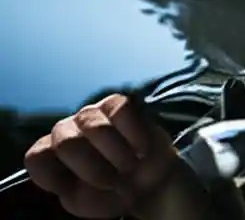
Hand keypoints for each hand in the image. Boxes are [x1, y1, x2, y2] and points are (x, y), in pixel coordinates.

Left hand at [23, 94, 197, 218]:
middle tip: (115, 182)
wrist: (149, 184)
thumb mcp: (82, 200)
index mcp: (49, 155)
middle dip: (94, 169)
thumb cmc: (111, 193)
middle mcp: (66, 130)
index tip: (81, 191)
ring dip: (117, 154)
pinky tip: (141, 148)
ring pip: (95, 127)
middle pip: (66, 144)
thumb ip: (65, 185)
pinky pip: (122, 111)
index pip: (37, 158)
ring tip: (131, 167)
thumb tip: (65, 170)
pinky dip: (134, 134)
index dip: (58, 177)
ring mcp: (91, 114)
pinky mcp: (118, 104)